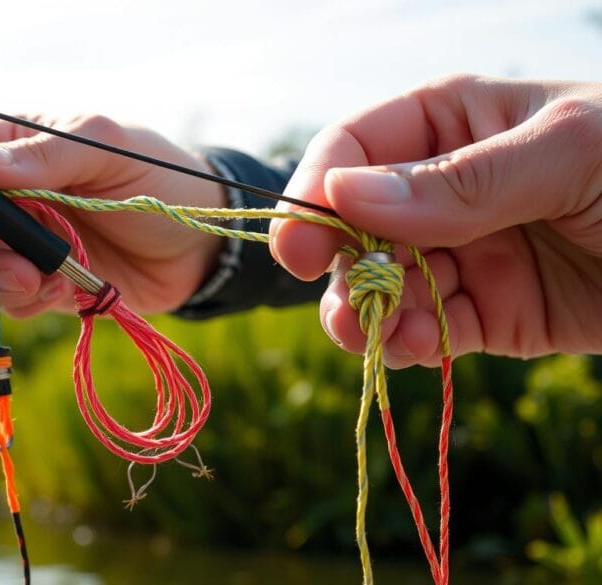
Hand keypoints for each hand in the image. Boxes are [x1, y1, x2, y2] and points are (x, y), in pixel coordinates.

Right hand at [0, 115, 223, 316]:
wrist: (200, 242)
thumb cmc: (157, 176)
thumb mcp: (107, 151)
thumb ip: (43, 155)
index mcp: (12, 144)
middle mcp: (5, 193)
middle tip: (16, 269)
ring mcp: (21, 240)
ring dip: (2, 283)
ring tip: (51, 281)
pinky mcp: (39, 281)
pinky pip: (7, 299)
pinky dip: (28, 301)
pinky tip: (66, 289)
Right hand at [270, 75, 601, 367]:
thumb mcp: (570, 154)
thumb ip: (460, 181)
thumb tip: (345, 196)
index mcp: (457, 123)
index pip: (358, 147)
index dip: (317, 190)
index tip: (298, 243)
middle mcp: (446, 189)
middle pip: (355, 225)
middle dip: (335, 264)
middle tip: (333, 303)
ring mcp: (464, 252)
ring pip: (380, 284)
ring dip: (363, 312)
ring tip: (370, 333)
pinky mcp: (489, 314)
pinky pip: (424, 329)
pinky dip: (404, 343)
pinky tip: (406, 346)